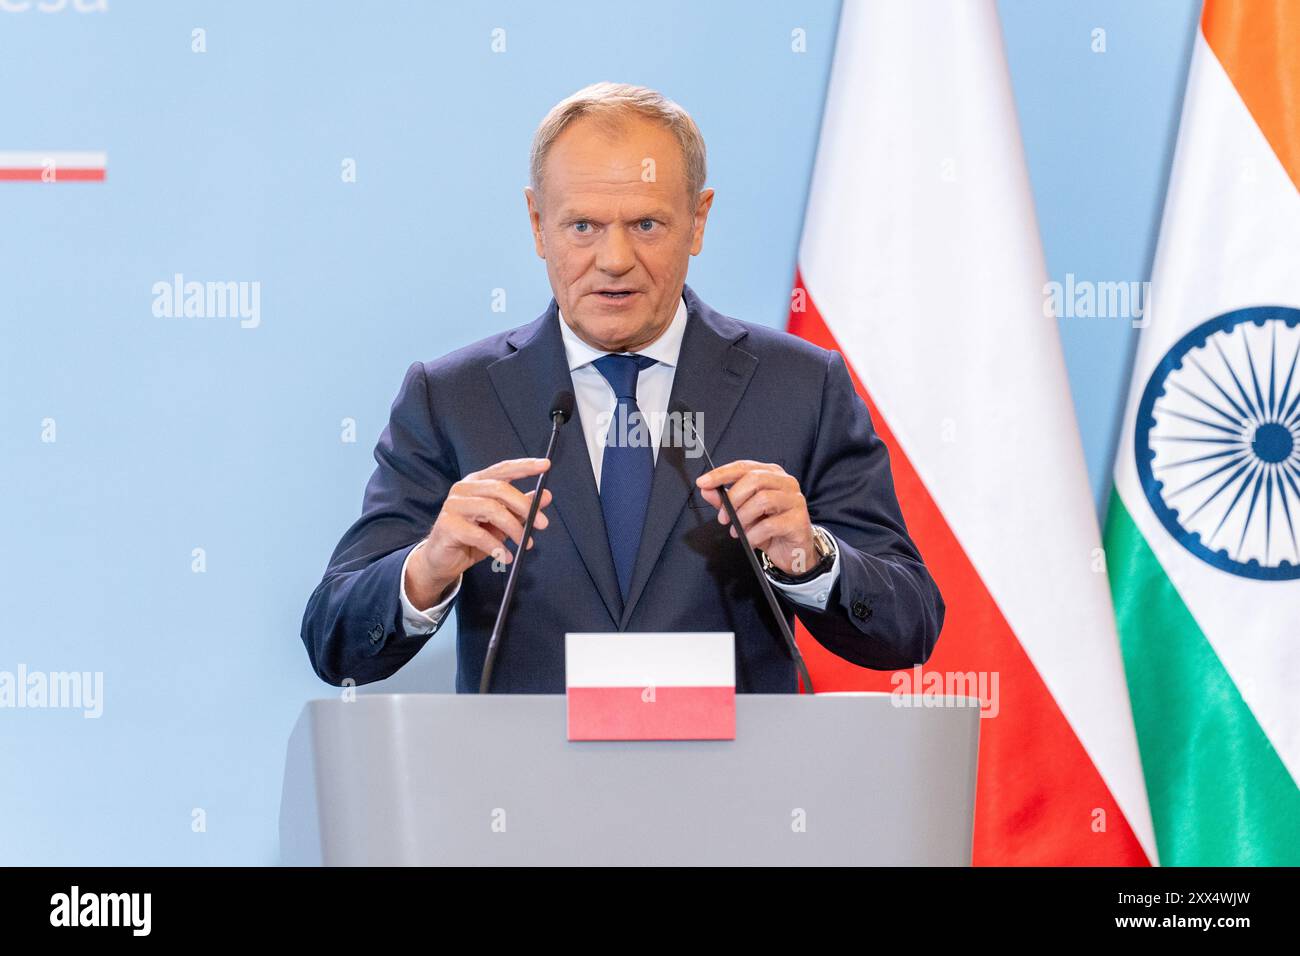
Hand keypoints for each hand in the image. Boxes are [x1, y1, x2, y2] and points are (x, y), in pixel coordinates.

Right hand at [406, 457, 552, 607]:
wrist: (442, 561)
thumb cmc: (472, 539)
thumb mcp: (501, 523)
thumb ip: (521, 508)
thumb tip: (546, 496)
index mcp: (477, 482)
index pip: (502, 469)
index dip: (524, 466)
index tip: (546, 465)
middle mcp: (463, 489)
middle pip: (500, 489)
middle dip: (525, 506)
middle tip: (542, 524)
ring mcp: (453, 506)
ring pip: (491, 509)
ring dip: (514, 528)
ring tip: (524, 544)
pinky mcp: (448, 526)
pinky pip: (479, 534)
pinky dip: (497, 547)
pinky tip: (506, 557)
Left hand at [695, 460, 816, 575]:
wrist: (792, 551)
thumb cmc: (769, 528)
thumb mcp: (743, 513)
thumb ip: (726, 500)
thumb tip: (707, 490)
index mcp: (771, 475)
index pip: (744, 467)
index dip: (721, 473)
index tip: (703, 482)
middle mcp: (785, 483)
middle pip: (754, 480)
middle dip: (733, 499)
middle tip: (723, 517)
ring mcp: (794, 500)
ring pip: (762, 500)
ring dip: (743, 518)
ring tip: (737, 531)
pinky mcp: (798, 520)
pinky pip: (770, 525)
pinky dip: (754, 534)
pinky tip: (751, 540)